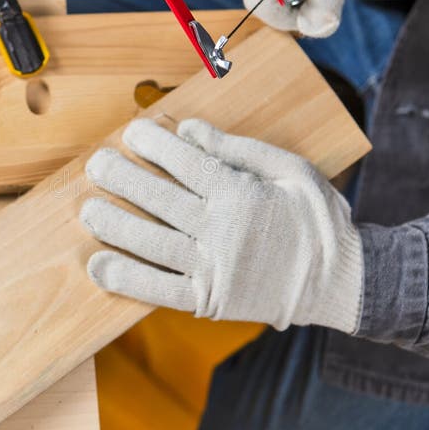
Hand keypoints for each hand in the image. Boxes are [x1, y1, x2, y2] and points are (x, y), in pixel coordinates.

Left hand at [80, 118, 362, 332]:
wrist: (340, 282)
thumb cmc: (317, 219)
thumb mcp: (292, 170)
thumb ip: (239, 149)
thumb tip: (189, 130)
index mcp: (243, 195)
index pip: (187, 164)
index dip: (154, 146)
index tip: (131, 133)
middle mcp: (223, 232)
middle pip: (160, 202)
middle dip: (122, 179)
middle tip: (95, 165)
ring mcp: (214, 269)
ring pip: (153, 244)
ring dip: (115, 226)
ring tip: (88, 210)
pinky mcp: (209, 300)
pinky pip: (160, 290)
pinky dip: (126, 279)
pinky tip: (98, 266)